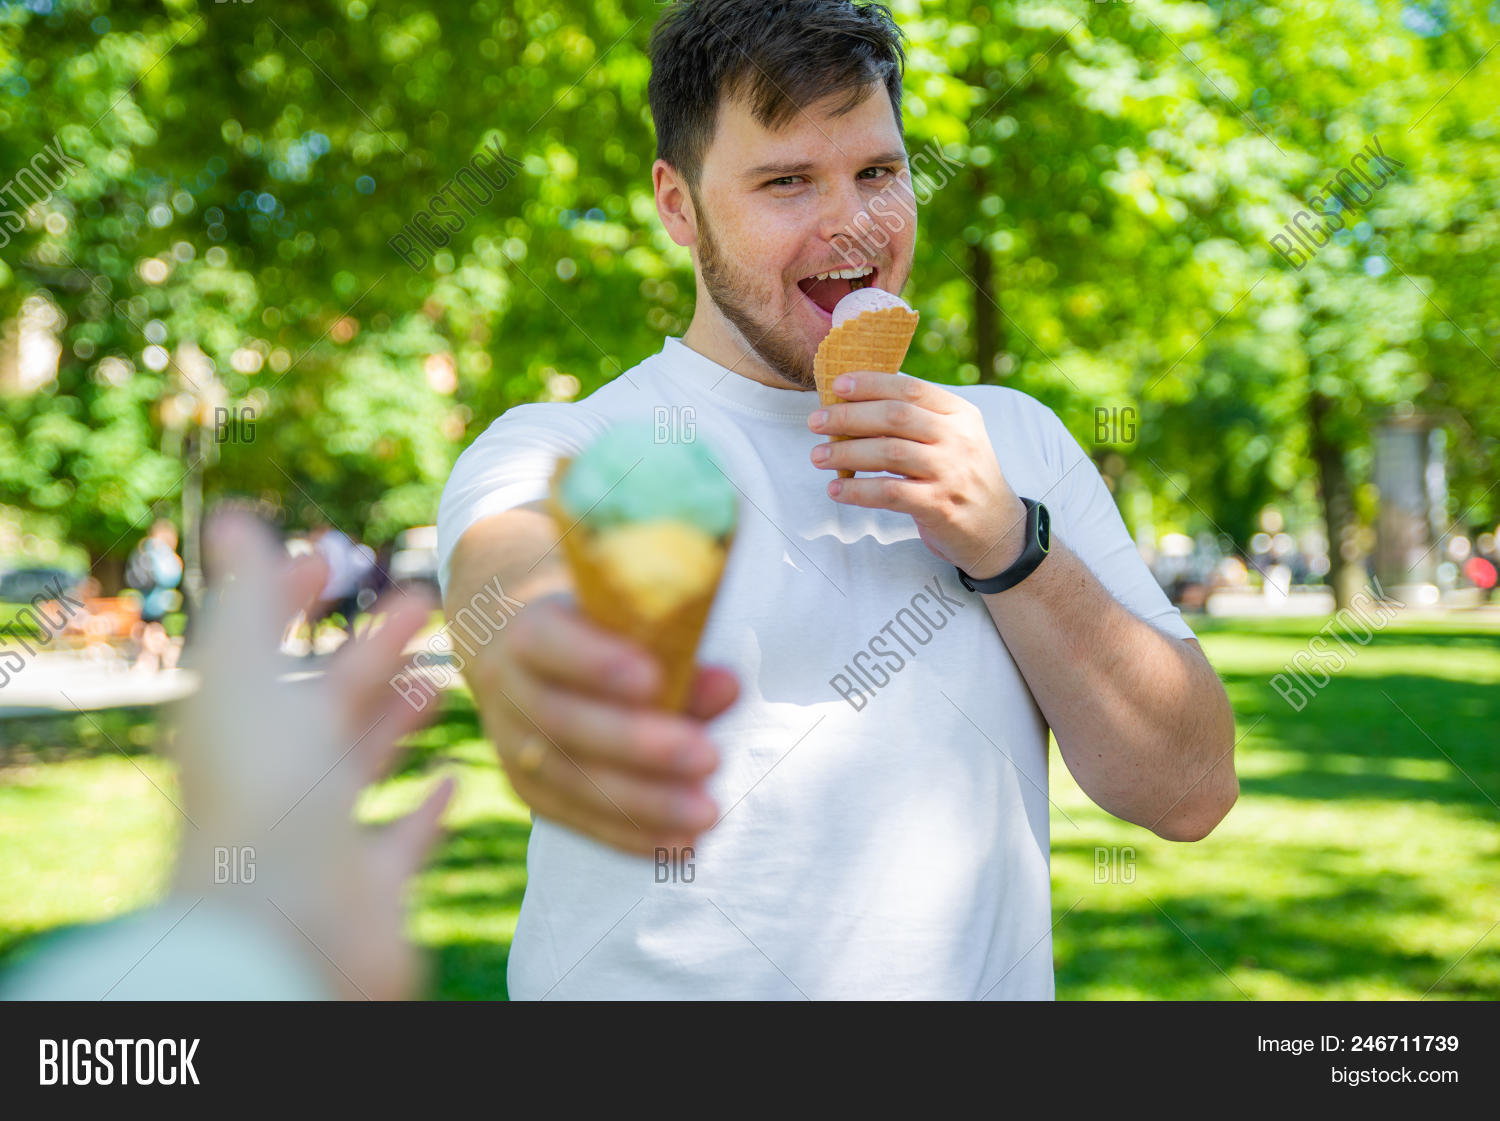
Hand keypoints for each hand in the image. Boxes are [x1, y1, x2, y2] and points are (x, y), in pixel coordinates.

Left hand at [171, 512, 452, 999]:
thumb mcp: (246, 672)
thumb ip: (247, 596)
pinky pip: (401, 836)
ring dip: (401, 713)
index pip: (260, 642)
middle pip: (325, 695)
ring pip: (364, 757)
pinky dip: (426, 805)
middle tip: (425, 600)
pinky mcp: (369, 883)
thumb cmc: (266, 792)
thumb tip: (233, 516)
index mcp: (239, 722)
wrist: (290, 924)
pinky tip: (453, 776)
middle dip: (371, 644)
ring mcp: (323, 830)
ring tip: (447, 673)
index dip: (290, 595)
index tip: (340, 560)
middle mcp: (278, 775)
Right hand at [468, 592, 737, 856]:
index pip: (548, 644)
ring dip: (646, 802)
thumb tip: (727, 689)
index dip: (595, 663)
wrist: (532, 658)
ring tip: (706, 811)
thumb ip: (675, 654)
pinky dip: (633, 835)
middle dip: (639, 745)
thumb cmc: (601, 631)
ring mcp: (512, 748)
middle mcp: (509, 691)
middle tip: (709, 757)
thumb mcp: (629, 625)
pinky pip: (581, 820)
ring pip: (573, 781)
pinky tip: (682, 842)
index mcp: (526, 634)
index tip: (653, 677)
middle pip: (565, 723)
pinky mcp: (532, 791)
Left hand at [809, 371, 1029, 578]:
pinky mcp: (939, 506)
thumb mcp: (953, 439)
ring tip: (818, 456)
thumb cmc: (961, 478)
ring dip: (846, 452)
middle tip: (815, 422)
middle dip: (848, 416)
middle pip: (895, 416)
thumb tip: (854, 403)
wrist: (997, 529)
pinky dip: (857, 490)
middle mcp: (958, 439)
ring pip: (888, 452)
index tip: (836, 385)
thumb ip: (916, 420)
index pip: (910, 389)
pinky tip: (836, 489)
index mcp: (960, 414)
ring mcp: (950, 472)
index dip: (870, 384)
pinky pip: (889, 493)